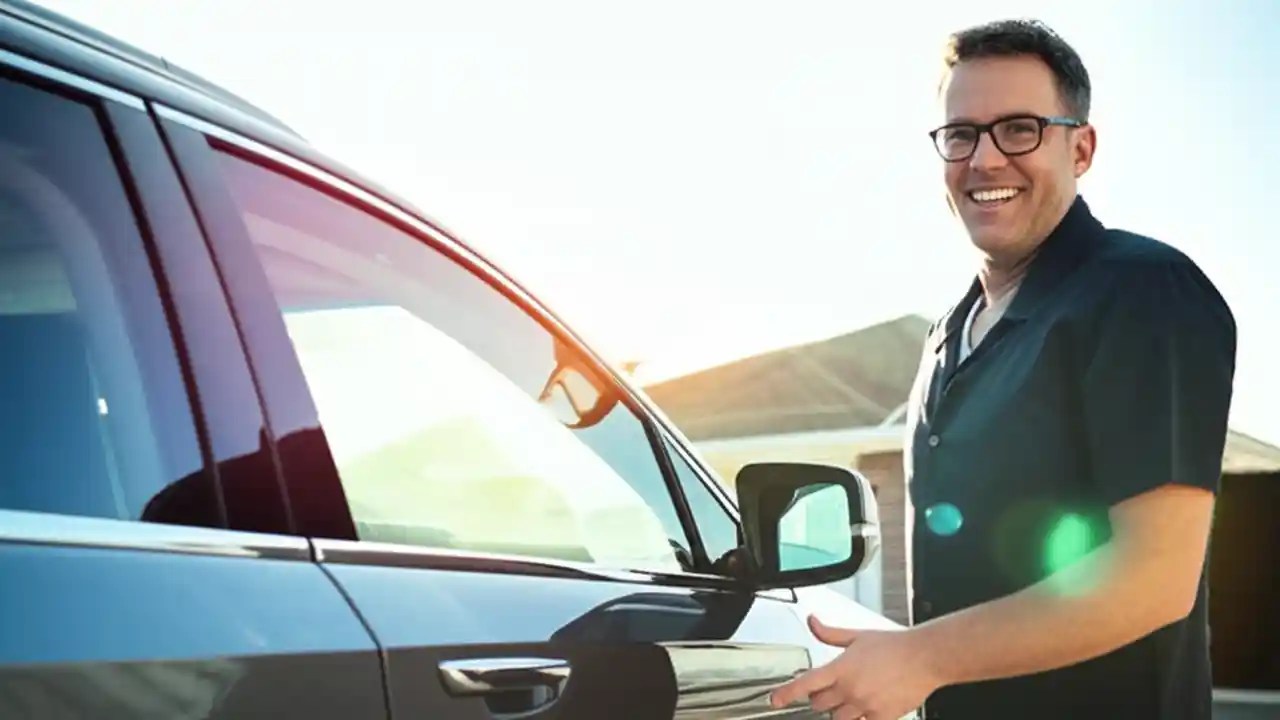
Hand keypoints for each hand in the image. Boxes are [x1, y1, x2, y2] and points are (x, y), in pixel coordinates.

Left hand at [770, 615, 941, 719]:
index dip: (786, 693)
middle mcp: (850, 689)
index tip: (775, 699)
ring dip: (836, 710)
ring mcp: (865, 705)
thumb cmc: (894, 646)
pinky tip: (863, 708)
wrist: (924, 658)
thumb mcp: (857, 635)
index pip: (806, 684)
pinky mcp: (881, 717)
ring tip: (847, 697)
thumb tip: (812, 621)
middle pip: (819, 705)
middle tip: (827, 689)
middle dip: (819, 698)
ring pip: (837, 719)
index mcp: (841, 668)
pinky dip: (857, 718)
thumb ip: (830, 633)